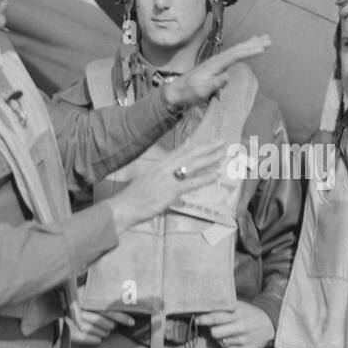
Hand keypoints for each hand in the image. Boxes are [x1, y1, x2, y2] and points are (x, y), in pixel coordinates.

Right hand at [65, 303, 134, 346]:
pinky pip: (81, 337)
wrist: (59, 307)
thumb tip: (123, 311)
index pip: (106, 308)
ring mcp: (71, 317)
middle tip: (112, 327)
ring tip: (105, 333)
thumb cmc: (81, 304)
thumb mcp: (91, 298)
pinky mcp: (67, 328)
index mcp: (86, 298)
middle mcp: (78, 307)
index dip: (121, 316)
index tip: (131, 322)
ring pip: (92, 329)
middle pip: (100, 319)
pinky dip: (92, 340)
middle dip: (110, 325)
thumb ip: (104, 303)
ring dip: (102, 333)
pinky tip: (98, 340)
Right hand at [108, 138, 224, 231]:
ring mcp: (168, 177)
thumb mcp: (146, 182)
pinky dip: (204, 178)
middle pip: (189, 153)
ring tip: (222, 155)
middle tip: (220, 142)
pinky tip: (214, 176)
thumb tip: (169, 184)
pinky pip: (191, 182)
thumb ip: (159, 179)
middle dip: (206, 147)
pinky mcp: (171, 189)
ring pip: (193, 164)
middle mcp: (164, 167)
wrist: (124, 206)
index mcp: (158, 164)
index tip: (204, 141)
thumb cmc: (133, 197)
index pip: (178, 151)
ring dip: (209, 159)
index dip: (193, 146)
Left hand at [162, 36, 271, 109]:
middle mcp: (217, 60)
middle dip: (254, 44)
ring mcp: (216, 63)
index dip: (249, 51)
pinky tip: (248, 49)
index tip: (263, 48)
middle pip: (238, 49)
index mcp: (215, 64)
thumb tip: (227, 76)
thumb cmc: (188, 93)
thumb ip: (214, 84)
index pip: (235, 55)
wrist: (176, 92)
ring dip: (250, 44)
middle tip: (269, 39)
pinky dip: (243, 50)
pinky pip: (234, 56)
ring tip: (263, 39)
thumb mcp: (201, 91)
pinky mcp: (216, 67)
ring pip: (237, 50)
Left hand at [197, 302, 275, 347]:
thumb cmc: (249, 314)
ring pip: (220, 342)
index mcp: (238, 313)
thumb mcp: (240, 306)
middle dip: (211, 330)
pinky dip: (227, 345)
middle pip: (215, 332)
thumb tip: (204, 306)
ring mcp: (244, 339)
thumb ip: (224, 307)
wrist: (270, 325)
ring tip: (225, 333)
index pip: (216, 317)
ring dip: (219, 337)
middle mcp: (241, 326)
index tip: (196, 319)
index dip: (204, 319)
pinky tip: (233, 339)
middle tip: (213, 327)